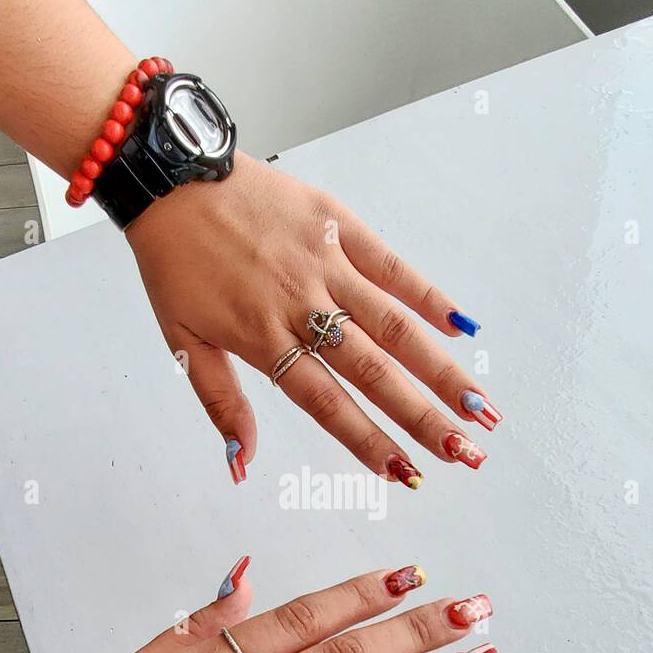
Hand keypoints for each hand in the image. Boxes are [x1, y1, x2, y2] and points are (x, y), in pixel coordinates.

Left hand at [126, 153, 501, 487]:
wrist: (172, 179)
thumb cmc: (175, 264)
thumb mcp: (181, 340)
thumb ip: (220, 404)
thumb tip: (241, 466)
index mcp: (264, 338)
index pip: (326, 402)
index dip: (367, 439)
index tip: (404, 473)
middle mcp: (301, 305)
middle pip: (373, 371)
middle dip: (423, 416)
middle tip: (464, 451)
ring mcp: (326, 263)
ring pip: (394, 325)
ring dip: (441, 369)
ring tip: (480, 406)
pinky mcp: (337, 224)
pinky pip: (391, 264)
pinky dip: (428, 295)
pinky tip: (462, 328)